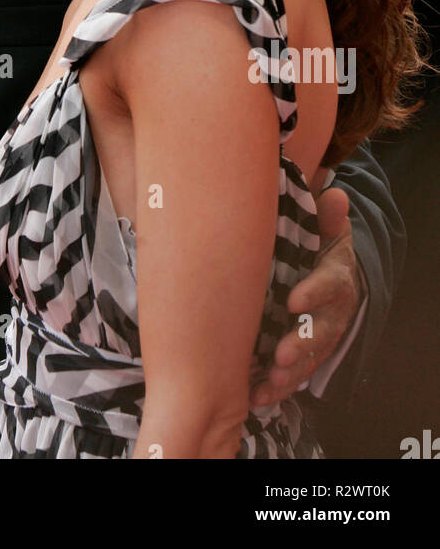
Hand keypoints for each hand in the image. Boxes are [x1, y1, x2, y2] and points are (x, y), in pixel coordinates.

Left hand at [249, 186, 363, 407]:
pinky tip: (256, 396)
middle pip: (321, 332)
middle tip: (281, 355)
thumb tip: (336, 196)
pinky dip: (277, 388)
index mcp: (335, 277)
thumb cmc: (317, 244)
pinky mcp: (303, 354)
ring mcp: (318, 337)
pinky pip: (294, 375)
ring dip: (289, 374)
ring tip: (269, 383)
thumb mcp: (325, 227)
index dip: (314, 293)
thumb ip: (327, 216)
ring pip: (308, 359)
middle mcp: (331, 312)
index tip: (294, 300)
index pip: (329, 285)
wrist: (329, 273)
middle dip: (301, 345)